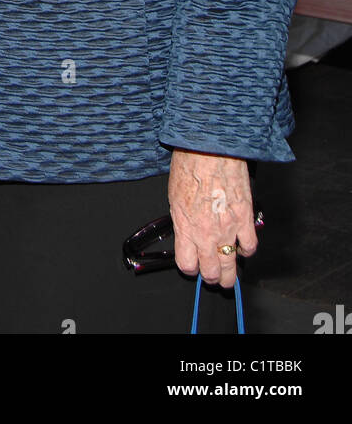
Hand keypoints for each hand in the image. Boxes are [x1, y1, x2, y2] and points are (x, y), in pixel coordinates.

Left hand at [168, 149, 257, 287]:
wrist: (210, 148)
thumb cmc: (189, 165)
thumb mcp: (174, 196)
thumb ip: (182, 220)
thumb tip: (186, 231)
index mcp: (186, 228)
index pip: (187, 265)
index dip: (189, 267)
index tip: (191, 264)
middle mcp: (207, 233)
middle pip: (211, 271)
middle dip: (210, 276)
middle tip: (211, 275)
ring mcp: (228, 228)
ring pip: (232, 265)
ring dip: (229, 273)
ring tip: (228, 275)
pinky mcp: (245, 218)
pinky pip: (250, 246)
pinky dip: (247, 250)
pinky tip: (243, 248)